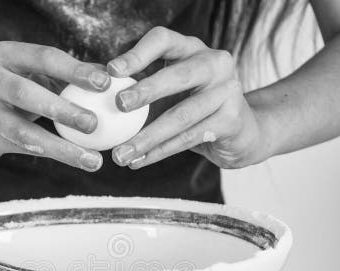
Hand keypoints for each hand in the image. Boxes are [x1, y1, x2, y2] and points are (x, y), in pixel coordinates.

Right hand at [0, 42, 110, 171]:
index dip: (74, 70)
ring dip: (59, 147)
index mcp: (6, 55)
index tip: (104, 83)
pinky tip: (73, 160)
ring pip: (21, 131)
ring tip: (91, 160)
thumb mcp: (33, 75)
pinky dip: (48, 154)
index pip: (44, 57)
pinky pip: (19, 149)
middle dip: (62, 109)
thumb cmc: (11, 91)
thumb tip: (114, 80)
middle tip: (94, 124)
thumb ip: (67, 77)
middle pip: (25, 93)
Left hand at [107, 27, 269, 169]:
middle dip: (146, 90)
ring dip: (147, 137)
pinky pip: (190, 138)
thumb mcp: (171, 89)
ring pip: (182, 115)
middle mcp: (215, 64)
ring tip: (120, 154)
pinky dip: (160, 151)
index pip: (164, 40)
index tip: (112, 71)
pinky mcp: (231, 120)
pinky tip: (139, 161)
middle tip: (119, 105)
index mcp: (192, 49)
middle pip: (178, 75)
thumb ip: (142, 86)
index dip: (138, 53)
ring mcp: (227, 91)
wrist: (241, 132)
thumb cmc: (194, 106)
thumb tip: (98, 93)